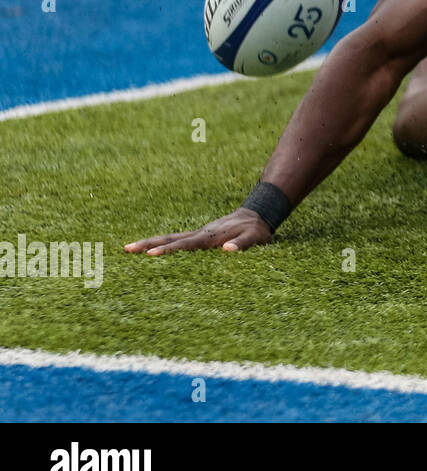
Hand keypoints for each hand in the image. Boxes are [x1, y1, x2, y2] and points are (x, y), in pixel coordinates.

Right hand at [124, 208, 272, 255]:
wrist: (257, 214)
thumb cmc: (256, 230)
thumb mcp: (255, 238)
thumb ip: (244, 244)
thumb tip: (227, 250)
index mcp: (210, 237)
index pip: (185, 245)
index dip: (168, 251)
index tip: (150, 255)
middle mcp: (200, 234)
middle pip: (170, 239)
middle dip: (148, 244)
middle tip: (126, 249)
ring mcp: (198, 234)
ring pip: (170, 238)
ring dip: (150, 243)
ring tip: (128, 249)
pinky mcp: (199, 236)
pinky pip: (177, 240)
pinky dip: (161, 244)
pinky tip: (151, 250)